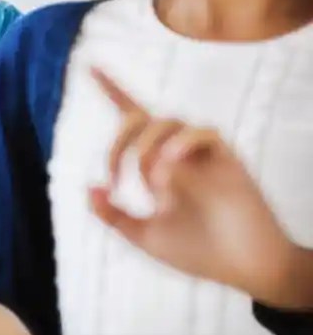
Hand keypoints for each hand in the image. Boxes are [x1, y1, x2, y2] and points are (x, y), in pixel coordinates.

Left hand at [89, 69, 305, 307]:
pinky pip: (201, 132)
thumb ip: (113, 216)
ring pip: (166, 122)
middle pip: (140, 118)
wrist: (244, 269)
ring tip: (154, 191)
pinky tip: (170, 170)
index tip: (90, 66)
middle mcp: (178, 152)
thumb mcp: (144, 236)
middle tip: (115, 180)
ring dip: (146, 152)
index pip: (133, 117)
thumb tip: (90, 189)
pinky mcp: (228, 158)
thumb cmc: (199, 252)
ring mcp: (202, 153)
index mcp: (158, 163)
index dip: (112, 90)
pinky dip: (179, 145)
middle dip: (118, 144)